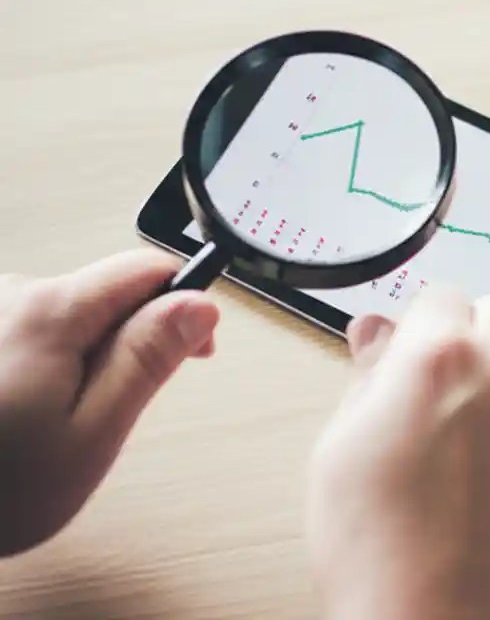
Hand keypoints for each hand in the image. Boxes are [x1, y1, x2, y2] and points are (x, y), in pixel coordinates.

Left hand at [0, 249, 219, 555]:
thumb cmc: (3, 489)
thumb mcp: (93, 432)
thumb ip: (147, 359)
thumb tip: (199, 304)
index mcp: (48, 311)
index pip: (146, 268)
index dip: (184, 303)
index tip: (193, 351)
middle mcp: (9, 295)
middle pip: (108, 290)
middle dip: (132, 339)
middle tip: (117, 409)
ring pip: (73, 312)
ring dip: (88, 355)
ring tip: (62, 421)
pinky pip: (37, 329)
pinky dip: (51, 362)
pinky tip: (30, 409)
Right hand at [307, 286, 489, 619]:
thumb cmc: (377, 550)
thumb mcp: (340, 448)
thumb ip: (369, 376)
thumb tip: (376, 335)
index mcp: (442, 359)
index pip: (441, 295)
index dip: (418, 324)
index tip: (406, 350)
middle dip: (475, 333)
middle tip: (440, 380)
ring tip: (450, 456)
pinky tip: (478, 489)